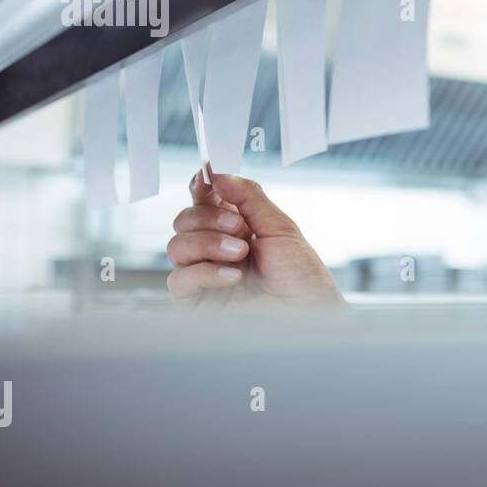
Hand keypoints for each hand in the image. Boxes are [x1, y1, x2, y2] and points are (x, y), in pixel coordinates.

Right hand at [166, 169, 345, 309]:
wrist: (311, 316)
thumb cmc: (302, 278)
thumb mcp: (280, 227)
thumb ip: (248, 196)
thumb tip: (217, 170)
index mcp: (236, 229)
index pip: (206, 200)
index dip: (201, 185)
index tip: (206, 175)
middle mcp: (216, 250)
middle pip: (184, 220)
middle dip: (208, 217)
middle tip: (239, 229)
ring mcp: (205, 276)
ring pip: (176, 246)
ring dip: (207, 243)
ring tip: (241, 253)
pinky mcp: (198, 303)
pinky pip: (178, 280)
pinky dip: (204, 272)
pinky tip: (232, 277)